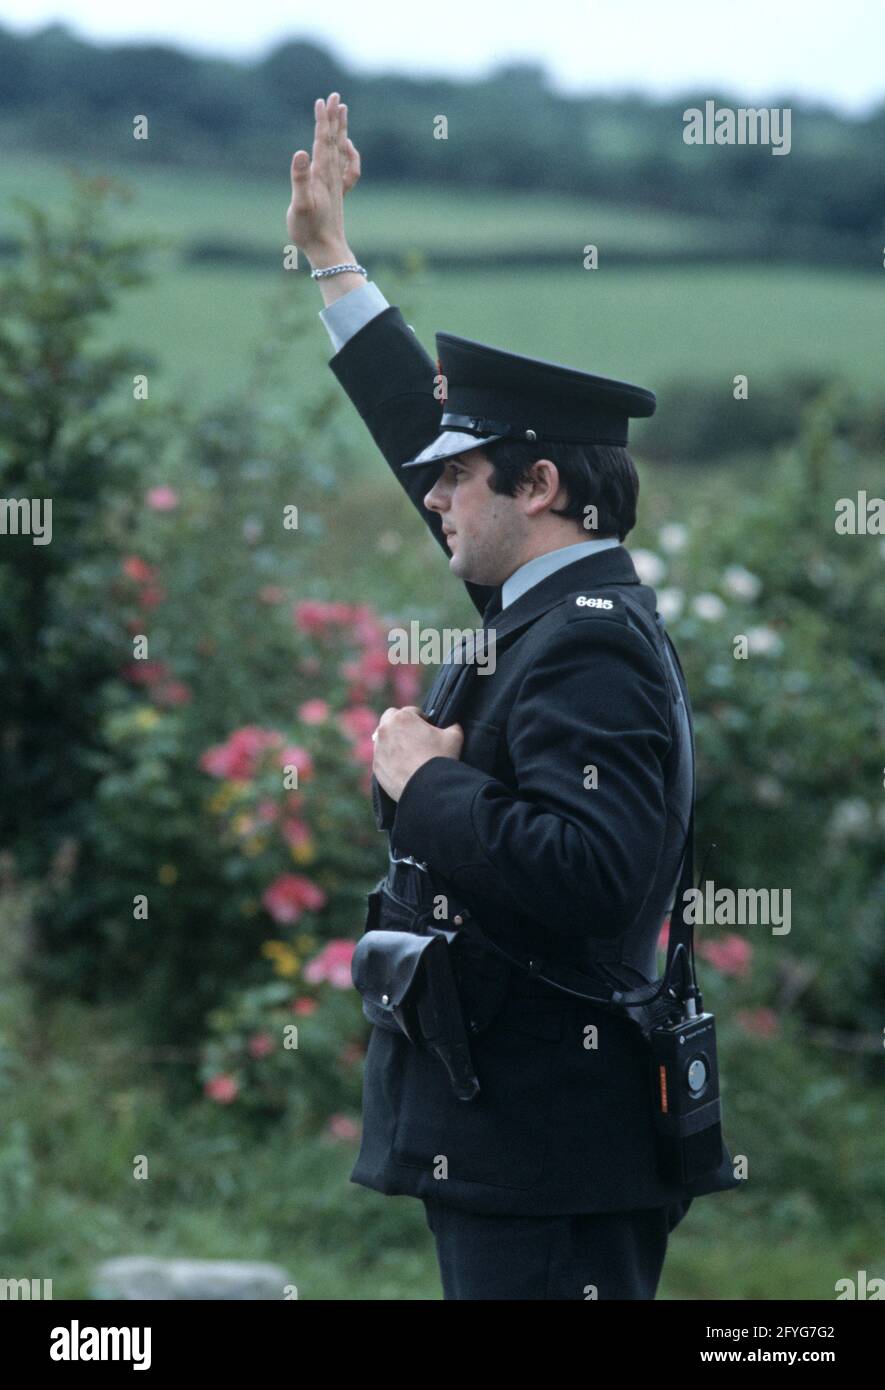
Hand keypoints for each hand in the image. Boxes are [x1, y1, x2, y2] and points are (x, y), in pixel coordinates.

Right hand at [287, 92, 360, 262]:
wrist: (327, 251)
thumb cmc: (309, 230)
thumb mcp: (299, 204)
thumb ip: (299, 178)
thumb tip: (300, 152)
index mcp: (322, 175)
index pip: (322, 141)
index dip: (322, 120)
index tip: (322, 100)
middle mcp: (331, 176)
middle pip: (334, 140)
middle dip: (334, 118)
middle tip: (335, 96)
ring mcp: (336, 185)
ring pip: (341, 150)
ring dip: (341, 130)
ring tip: (343, 112)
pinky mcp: (337, 195)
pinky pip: (348, 169)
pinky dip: (350, 155)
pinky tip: (348, 149)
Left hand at [372, 707, 463, 801]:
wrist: (428, 788)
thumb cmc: (440, 759)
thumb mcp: (454, 736)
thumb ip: (452, 726)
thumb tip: (452, 726)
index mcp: (402, 718)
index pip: (411, 711)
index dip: (422, 719)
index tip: (427, 728)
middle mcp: (385, 730)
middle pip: (390, 718)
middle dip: (400, 723)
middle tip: (413, 735)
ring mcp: (378, 749)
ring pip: (383, 738)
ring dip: (393, 740)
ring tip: (408, 752)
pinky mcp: (376, 766)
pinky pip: (382, 757)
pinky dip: (389, 758)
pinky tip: (403, 766)